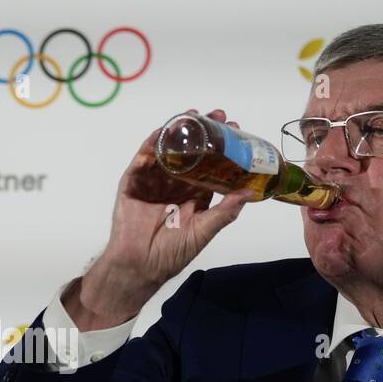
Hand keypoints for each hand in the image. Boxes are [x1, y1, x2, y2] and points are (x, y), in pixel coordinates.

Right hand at [63, 107, 256, 330]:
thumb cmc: (171, 253)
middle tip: (218, 116)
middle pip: (190, 153)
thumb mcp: (204, 231)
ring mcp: (152, 183)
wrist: (140, 266)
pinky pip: (142, 161)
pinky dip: (150, 146)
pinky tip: (161, 133)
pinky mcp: (133, 184)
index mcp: (194, 195)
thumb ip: (225, 212)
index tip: (236, 131)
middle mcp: (174, 185)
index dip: (222, 148)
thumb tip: (250, 193)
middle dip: (203, 133)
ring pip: (167, 152)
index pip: (210, 165)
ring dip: (178, 132)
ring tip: (192, 116)